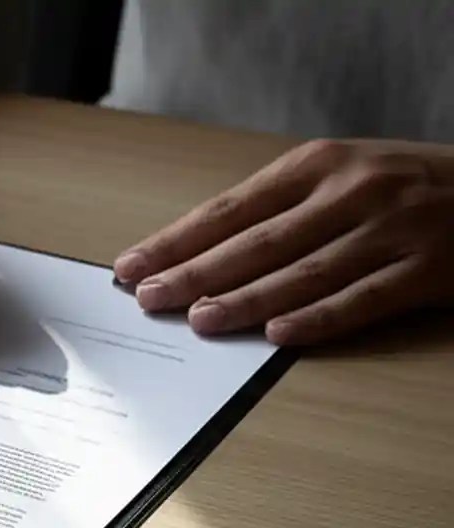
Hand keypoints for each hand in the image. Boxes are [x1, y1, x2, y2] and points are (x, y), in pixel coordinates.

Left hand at [114, 139, 453, 344]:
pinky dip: (318, 318)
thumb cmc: (404, 186)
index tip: (132, 266)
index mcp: (319, 165)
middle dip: (195, 273)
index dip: (176, 241)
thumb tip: (198, 254)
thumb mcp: (341, 176)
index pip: (230, 210)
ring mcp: (391, 230)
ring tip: (198, 322)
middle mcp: (352, 192)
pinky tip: (277, 334)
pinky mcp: (427, 270)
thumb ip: (279, 209)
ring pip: (302, 273)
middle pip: (257, 242)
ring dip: (245, 301)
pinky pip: (363, 299)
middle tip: (149, 299)